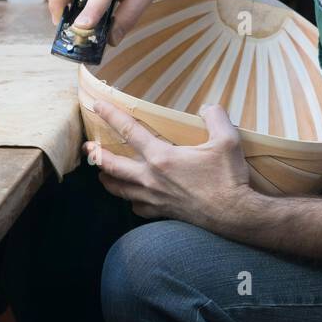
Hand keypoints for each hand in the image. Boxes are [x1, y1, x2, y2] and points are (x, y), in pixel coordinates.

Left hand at [81, 99, 253, 229]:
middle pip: (112, 165)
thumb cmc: (229, 178)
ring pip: (120, 189)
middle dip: (96, 155)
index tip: (96, 105)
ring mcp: (154, 198)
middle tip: (86, 148)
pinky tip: (133, 198)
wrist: (235, 215)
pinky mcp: (162, 212)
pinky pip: (137, 208)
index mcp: (162, 157)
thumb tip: (207, 107)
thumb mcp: (228, 140)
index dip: (111, 115)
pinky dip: (131, 201)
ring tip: (100, 173)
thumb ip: (216, 116)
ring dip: (107, 179)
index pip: (129, 131)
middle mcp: (151, 178)